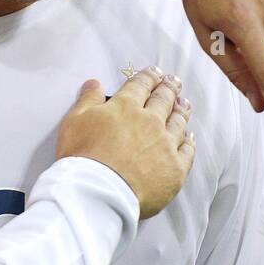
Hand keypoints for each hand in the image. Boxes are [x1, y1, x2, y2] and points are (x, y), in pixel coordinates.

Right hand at [58, 66, 194, 215]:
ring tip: (184, 104)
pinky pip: (187, 150)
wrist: (98, 192)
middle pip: (164, 100)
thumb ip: (87, 100)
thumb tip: (94, 83)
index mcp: (125, 106)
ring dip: (182, 110)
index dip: (149, 76)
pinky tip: (189, 137)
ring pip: (178, 122)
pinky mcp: (175, 169)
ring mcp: (165, 145)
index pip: (141, 85)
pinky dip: (189, 141)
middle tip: (174, 82)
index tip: (156, 73)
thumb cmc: (82, 156)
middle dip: (169, 89)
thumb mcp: (74, 121)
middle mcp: (150, 121)